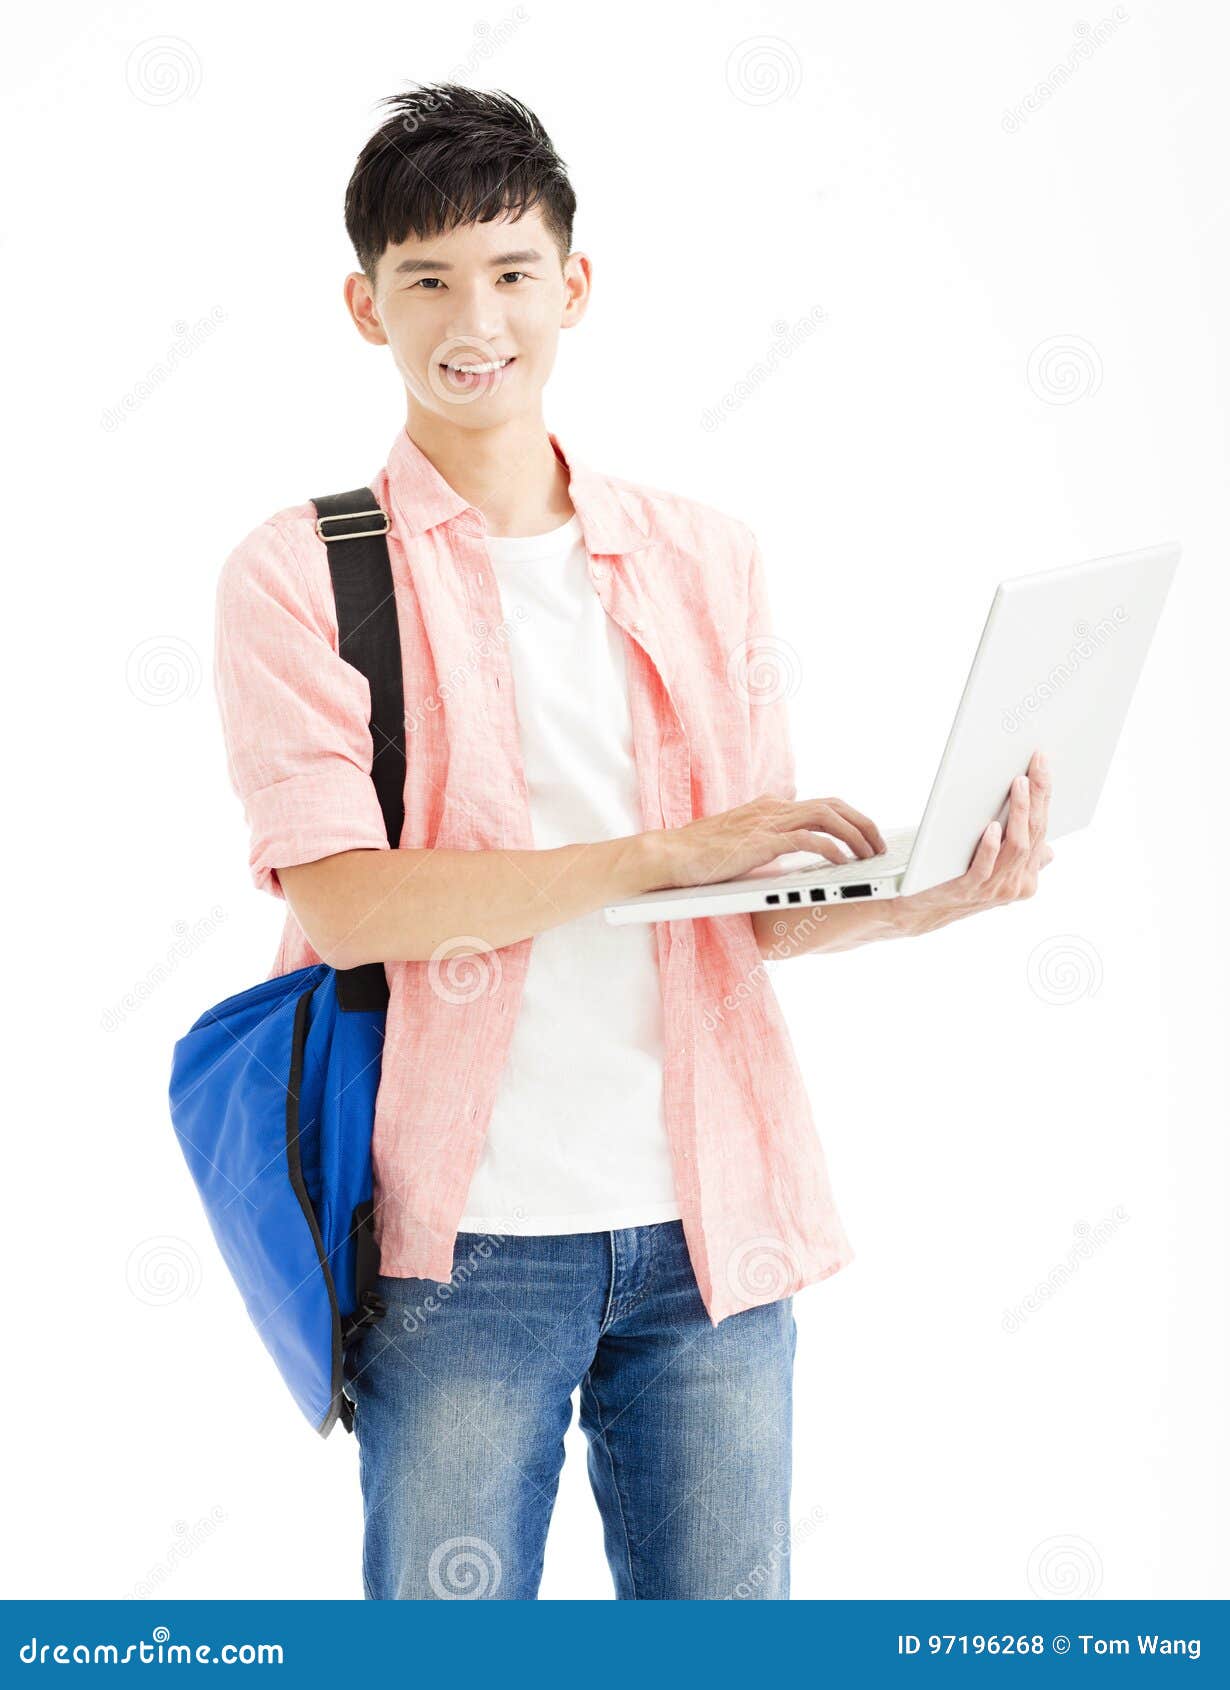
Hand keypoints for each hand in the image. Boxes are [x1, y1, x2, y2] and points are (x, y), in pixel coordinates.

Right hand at [643, 794, 886, 892]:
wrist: (667, 855)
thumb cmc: (698, 857)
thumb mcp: (740, 844)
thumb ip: (766, 842)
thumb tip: (790, 855)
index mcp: (768, 808)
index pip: (821, 805)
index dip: (850, 818)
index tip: (866, 837)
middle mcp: (771, 809)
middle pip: (833, 805)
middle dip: (862, 823)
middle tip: (880, 845)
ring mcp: (766, 823)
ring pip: (827, 817)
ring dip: (855, 835)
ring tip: (870, 855)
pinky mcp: (760, 842)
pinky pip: (808, 840)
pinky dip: (831, 849)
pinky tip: (843, 863)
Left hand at [897, 749, 1053, 934]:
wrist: (923, 909)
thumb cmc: (958, 880)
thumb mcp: (996, 869)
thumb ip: (1021, 857)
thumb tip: (1048, 848)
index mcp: (1026, 876)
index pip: (1041, 829)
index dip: (1044, 796)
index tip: (1042, 765)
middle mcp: (1015, 884)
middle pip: (1033, 834)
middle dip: (1038, 796)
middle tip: (1035, 766)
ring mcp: (993, 889)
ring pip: (1016, 847)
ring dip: (1019, 813)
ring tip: (1018, 786)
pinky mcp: (967, 889)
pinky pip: (984, 866)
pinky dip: (990, 845)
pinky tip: (991, 826)